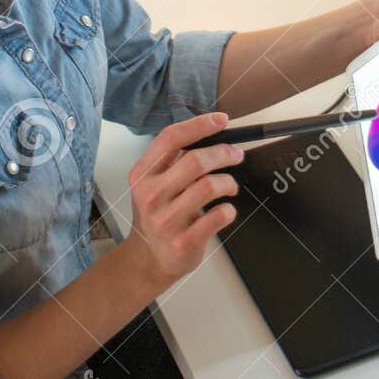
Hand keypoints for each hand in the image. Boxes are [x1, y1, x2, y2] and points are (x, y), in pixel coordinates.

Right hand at [119, 111, 242, 290]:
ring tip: (230, 186)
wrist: (148, 259)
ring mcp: (166, 220)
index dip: (199, 125)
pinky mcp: (184, 241)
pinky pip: (218, 216)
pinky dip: (229, 209)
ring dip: (228, 182)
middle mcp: (151, 195)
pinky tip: (226, 210)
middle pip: (195, 160)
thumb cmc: (158, 215)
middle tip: (236, 155)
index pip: (171, 138)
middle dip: (223, 153)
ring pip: (209, 186)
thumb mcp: (153, 184)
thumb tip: (211, 135)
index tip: (221, 119)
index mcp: (142, 175)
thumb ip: (172, 162)